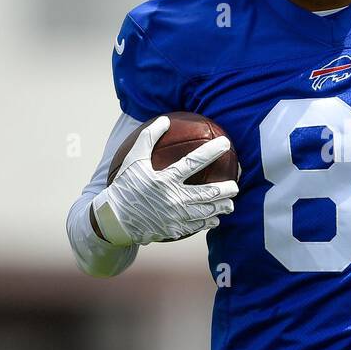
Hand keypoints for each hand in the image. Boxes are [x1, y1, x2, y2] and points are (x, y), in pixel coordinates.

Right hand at [90, 116, 238, 245]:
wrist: (114, 219)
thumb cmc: (125, 185)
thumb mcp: (133, 159)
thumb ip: (148, 137)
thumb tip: (165, 119)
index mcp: (164, 180)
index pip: (193, 162)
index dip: (211, 151)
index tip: (226, 144)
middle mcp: (173, 199)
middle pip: (208, 193)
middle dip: (226, 189)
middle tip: (236, 185)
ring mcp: (175, 217)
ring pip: (206, 212)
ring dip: (221, 207)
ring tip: (230, 203)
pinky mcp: (174, 230)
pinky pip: (197, 226)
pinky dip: (208, 222)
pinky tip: (215, 218)